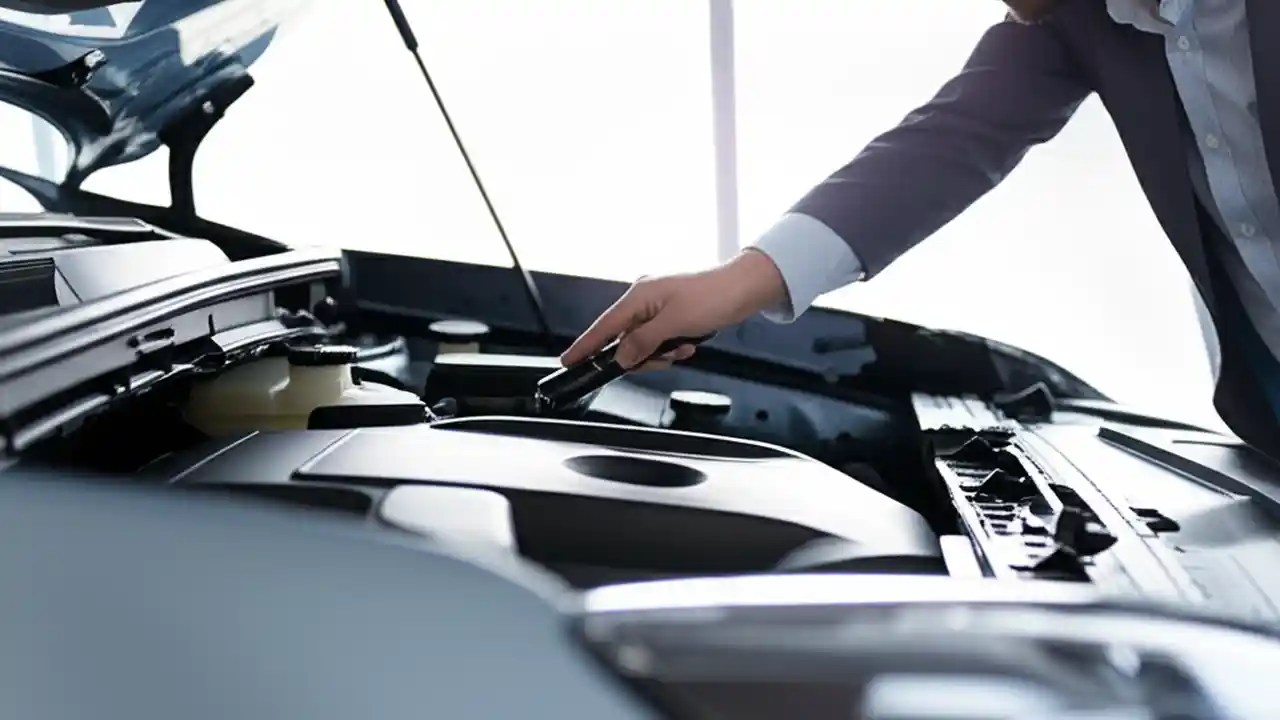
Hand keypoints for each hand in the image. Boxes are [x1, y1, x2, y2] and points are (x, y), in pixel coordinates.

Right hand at [561, 250, 788, 370]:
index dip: (585, 346)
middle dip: (642, 357)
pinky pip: (659, 340)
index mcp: (638, 297)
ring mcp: (657, 307)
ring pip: (643, 344)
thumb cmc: (713, 297)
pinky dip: (671, 348)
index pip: (603, 327)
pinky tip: (688, 344)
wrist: (744, 288)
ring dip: (661, 354)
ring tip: (683, 348)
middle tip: (662, 359)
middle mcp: (643, 300)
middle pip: (624, 341)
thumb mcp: (674, 325)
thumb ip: (642, 342)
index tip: (567, 361)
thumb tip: (620, 357)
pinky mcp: (671, 314)